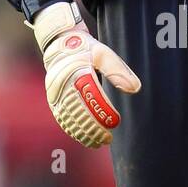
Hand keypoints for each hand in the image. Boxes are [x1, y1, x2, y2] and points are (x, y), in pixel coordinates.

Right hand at [32, 2, 140, 147]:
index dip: (102, 111)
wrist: (59, 43)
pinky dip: (72, 129)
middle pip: (78, 111)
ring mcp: (55, 92)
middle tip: (107, 139)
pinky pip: (62, 117)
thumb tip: (135, 88)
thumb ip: (118, 71)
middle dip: (93, 128)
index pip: (91, 95)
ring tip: (98, 143)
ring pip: (69, 118)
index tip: (114, 122)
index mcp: (77, 69)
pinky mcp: (53, 98)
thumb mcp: (104, 54)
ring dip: (83, 132)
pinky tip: (83, 137)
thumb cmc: (85, 48)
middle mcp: (63, 83)